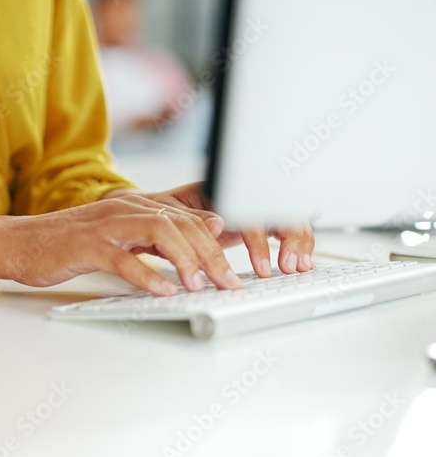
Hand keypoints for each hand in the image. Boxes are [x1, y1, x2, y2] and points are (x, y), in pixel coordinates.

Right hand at [0, 194, 243, 295]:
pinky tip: (162, 291)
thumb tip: (204, 233)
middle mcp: (124, 209)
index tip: (236, 266)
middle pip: (180, 223)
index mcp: (135, 206)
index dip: (216, 240)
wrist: (21, 242)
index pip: (187, 216)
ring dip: (185, 260)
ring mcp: (105, 226)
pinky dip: (146, 275)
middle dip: (210, 253)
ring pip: (158, 233)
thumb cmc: (70, 244)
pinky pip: (122, 259)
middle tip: (228, 282)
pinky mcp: (86, 246)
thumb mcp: (120, 237)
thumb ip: (158, 236)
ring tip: (200, 285)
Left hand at [141, 182, 314, 277]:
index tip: (262, 265)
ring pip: (287, 216)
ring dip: (298, 241)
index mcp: (220, 189)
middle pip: (278, 208)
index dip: (259, 239)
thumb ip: (195, 219)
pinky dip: (294, 243)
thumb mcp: (171, 213)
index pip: (250, 210)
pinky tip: (298, 261)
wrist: (159, 213)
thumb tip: (218, 224)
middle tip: (289, 266)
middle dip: (291, 237)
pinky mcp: (256, 220)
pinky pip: (283, 227)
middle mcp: (240, 195)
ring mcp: (250, 206)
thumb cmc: (162, 212)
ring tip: (298, 267)